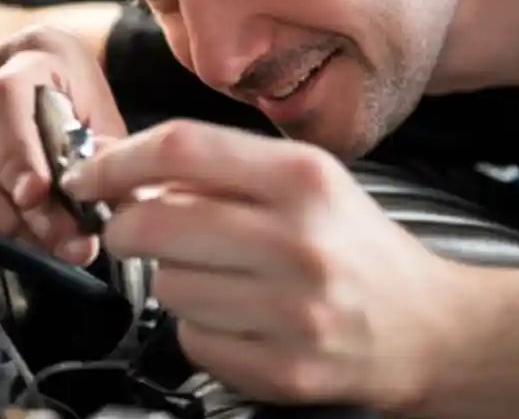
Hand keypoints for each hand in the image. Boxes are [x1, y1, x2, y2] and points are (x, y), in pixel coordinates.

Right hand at [0, 24, 126, 264]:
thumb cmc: (79, 100)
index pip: (4, 96)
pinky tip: (5, 239)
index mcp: (27, 55)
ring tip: (19, 238)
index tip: (34, 195)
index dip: (14, 151)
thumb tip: (93, 195)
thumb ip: (100, 152)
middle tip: (27, 225)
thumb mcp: (101, 115)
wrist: (54, 83)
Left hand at [62, 119, 473, 411]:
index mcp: (304, 178)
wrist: (431, 328)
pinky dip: (202, 329)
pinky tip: (241, 318)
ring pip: (166, 287)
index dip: (116, 160)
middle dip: (125, 227)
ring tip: (221, 278)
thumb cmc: (357, 247)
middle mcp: (299, 241)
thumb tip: (122, 163)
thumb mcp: (306, 182)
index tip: (87, 173)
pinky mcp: (284, 368)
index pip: (180, 148)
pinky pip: (193, 340)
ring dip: (173, 281)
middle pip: (154, 222)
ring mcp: (293, 311)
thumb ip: (221, 167)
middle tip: (135, 230)